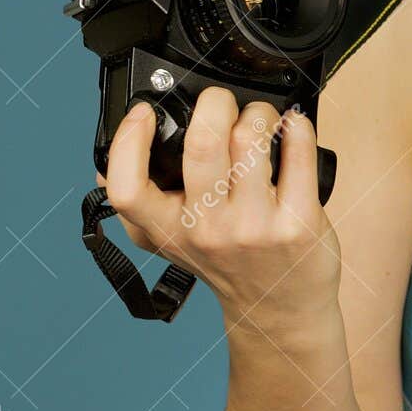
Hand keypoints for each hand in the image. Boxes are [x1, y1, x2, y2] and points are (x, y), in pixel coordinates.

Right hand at [97, 86, 342, 331]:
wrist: (278, 307)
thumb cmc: (228, 263)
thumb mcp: (173, 242)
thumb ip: (145, 204)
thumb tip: (113, 150)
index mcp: (168, 230)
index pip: (128, 189)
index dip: (128, 142)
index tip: (144, 113)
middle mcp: (207, 229)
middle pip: (202, 143)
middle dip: (214, 103)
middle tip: (222, 102)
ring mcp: (254, 226)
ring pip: (251, 139)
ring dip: (259, 113)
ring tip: (262, 118)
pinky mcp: (298, 222)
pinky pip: (298, 153)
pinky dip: (298, 127)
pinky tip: (294, 127)